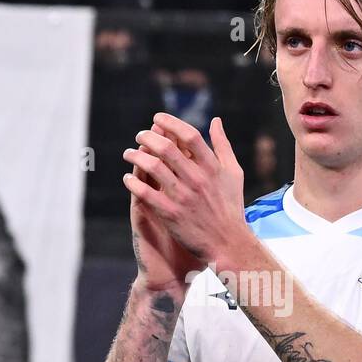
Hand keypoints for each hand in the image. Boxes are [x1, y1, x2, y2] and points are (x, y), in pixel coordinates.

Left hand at [121, 113, 247, 265]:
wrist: (228, 244)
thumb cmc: (231, 207)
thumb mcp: (234, 173)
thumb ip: (223, 145)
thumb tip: (215, 120)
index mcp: (212, 168)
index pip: (189, 136)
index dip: (171, 123)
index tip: (157, 118)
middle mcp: (197, 180)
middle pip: (167, 148)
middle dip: (148, 137)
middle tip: (140, 135)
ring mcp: (183, 197)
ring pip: (153, 167)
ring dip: (136, 156)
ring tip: (129, 153)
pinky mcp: (171, 214)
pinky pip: (145, 193)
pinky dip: (133, 182)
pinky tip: (128, 178)